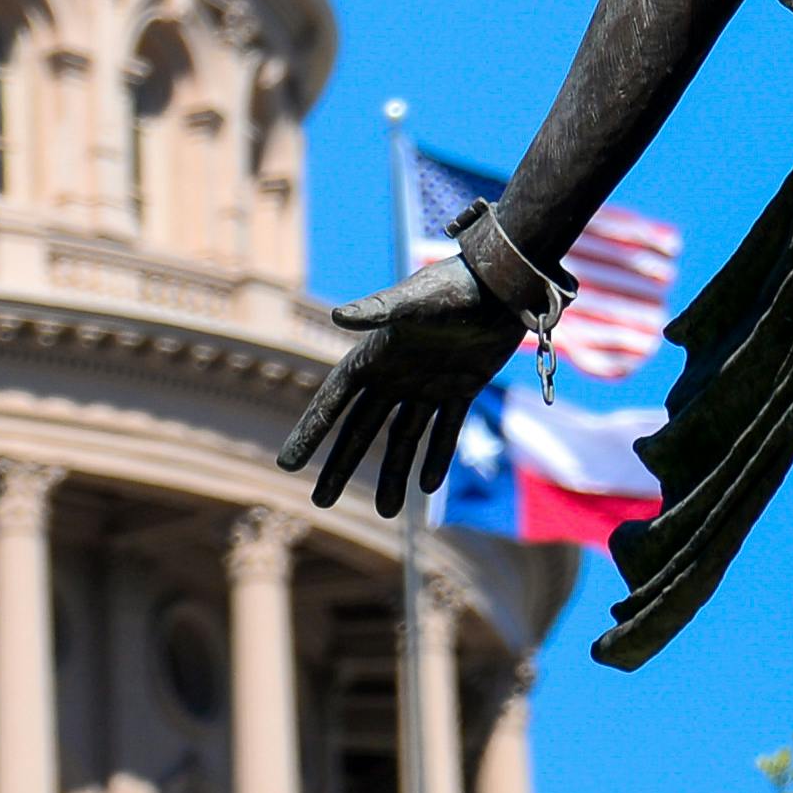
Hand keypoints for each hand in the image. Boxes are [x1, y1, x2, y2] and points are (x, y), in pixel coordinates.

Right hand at [276, 258, 525, 515]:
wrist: (503, 281)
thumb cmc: (455, 285)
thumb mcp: (414, 302)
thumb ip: (378, 311)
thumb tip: (339, 315)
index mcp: (375, 355)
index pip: (334, 401)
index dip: (311, 431)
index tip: (288, 463)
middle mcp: (396, 373)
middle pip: (361, 429)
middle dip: (341, 464)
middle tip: (320, 502)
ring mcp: (428, 382)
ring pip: (404, 438)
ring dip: (393, 473)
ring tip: (385, 512)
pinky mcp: (462, 386)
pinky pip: (445, 429)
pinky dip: (437, 456)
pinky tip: (428, 486)